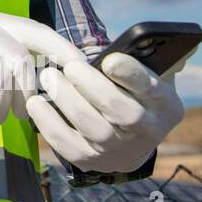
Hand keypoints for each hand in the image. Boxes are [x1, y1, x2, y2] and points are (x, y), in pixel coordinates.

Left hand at [26, 52, 184, 173]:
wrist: (129, 138)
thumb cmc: (133, 92)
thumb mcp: (149, 73)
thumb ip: (146, 56)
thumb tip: (149, 40)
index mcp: (166, 105)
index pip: (151, 89)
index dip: (131, 75)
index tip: (109, 60)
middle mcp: (148, 132)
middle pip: (122, 111)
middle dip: (94, 87)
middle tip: (71, 67)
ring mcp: (120, 151)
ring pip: (94, 129)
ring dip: (68, 102)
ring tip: (48, 77)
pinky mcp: (93, 162)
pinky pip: (69, 147)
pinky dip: (50, 125)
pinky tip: (36, 103)